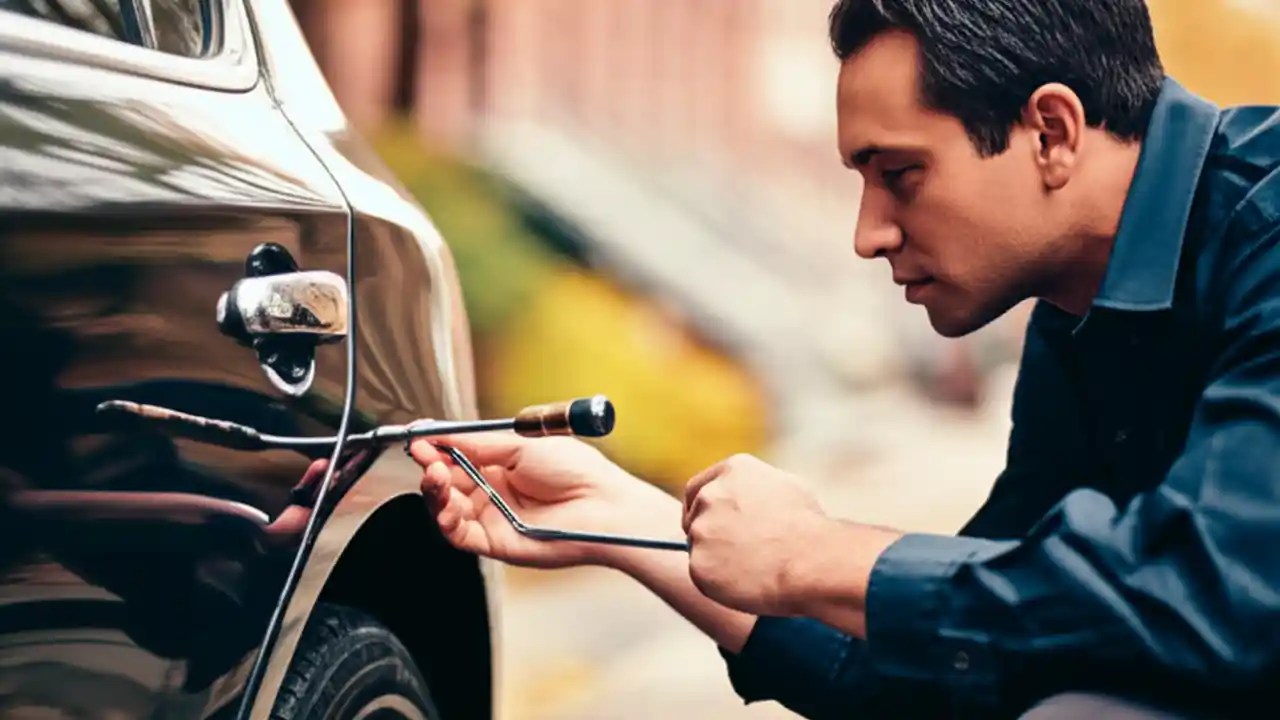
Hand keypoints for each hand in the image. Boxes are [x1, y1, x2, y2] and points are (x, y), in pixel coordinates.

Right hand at [409, 433, 671, 567]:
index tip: (420, 437)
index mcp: (502, 461)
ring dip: (434, 492)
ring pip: (447, 507)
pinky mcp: (494, 542)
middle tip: (425, 457)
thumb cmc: (578, 472)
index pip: (457, 454)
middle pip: (447, 481)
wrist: (603, 507)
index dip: (436, 447)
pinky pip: (458, 534)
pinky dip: (445, 520)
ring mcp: (493, 515)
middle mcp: (494, 489)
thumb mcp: (523, 444)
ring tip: (436, 476)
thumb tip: (443, 436)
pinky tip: (446, 505)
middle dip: (431, 467)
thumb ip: (479, 443)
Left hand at [682, 454, 833, 615]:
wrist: (813, 561)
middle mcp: (710, 495)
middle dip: (708, 535)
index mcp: (732, 471)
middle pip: (694, 518)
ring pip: (698, 549)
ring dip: (716, 560)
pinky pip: (703, 575)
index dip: (701, 509)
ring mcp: (701, 529)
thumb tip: (746, 498)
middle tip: (731, 554)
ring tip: (752, 570)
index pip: (697, 489)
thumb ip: (755, 489)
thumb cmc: (810, 528)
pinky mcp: (698, 562)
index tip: (708, 525)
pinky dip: (719, 582)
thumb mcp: (785, 488)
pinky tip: (746, 583)